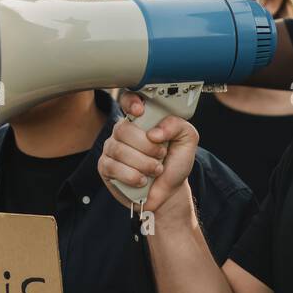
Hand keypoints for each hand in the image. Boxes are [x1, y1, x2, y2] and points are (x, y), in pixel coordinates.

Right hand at [98, 91, 197, 214]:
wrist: (169, 192)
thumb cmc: (175, 163)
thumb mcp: (187, 140)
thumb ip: (177, 126)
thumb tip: (154, 132)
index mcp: (142, 120)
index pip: (127, 100)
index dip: (130, 102)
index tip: (140, 111)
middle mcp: (124, 131)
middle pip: (123, 129)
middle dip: (146, 146)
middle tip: (161, 154)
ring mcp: (112, 149)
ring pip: (119, 150)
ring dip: (143, 164)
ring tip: (155, 169)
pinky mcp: (106, 168)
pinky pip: (113, 167)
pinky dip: (132, 176)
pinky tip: (142, 180)